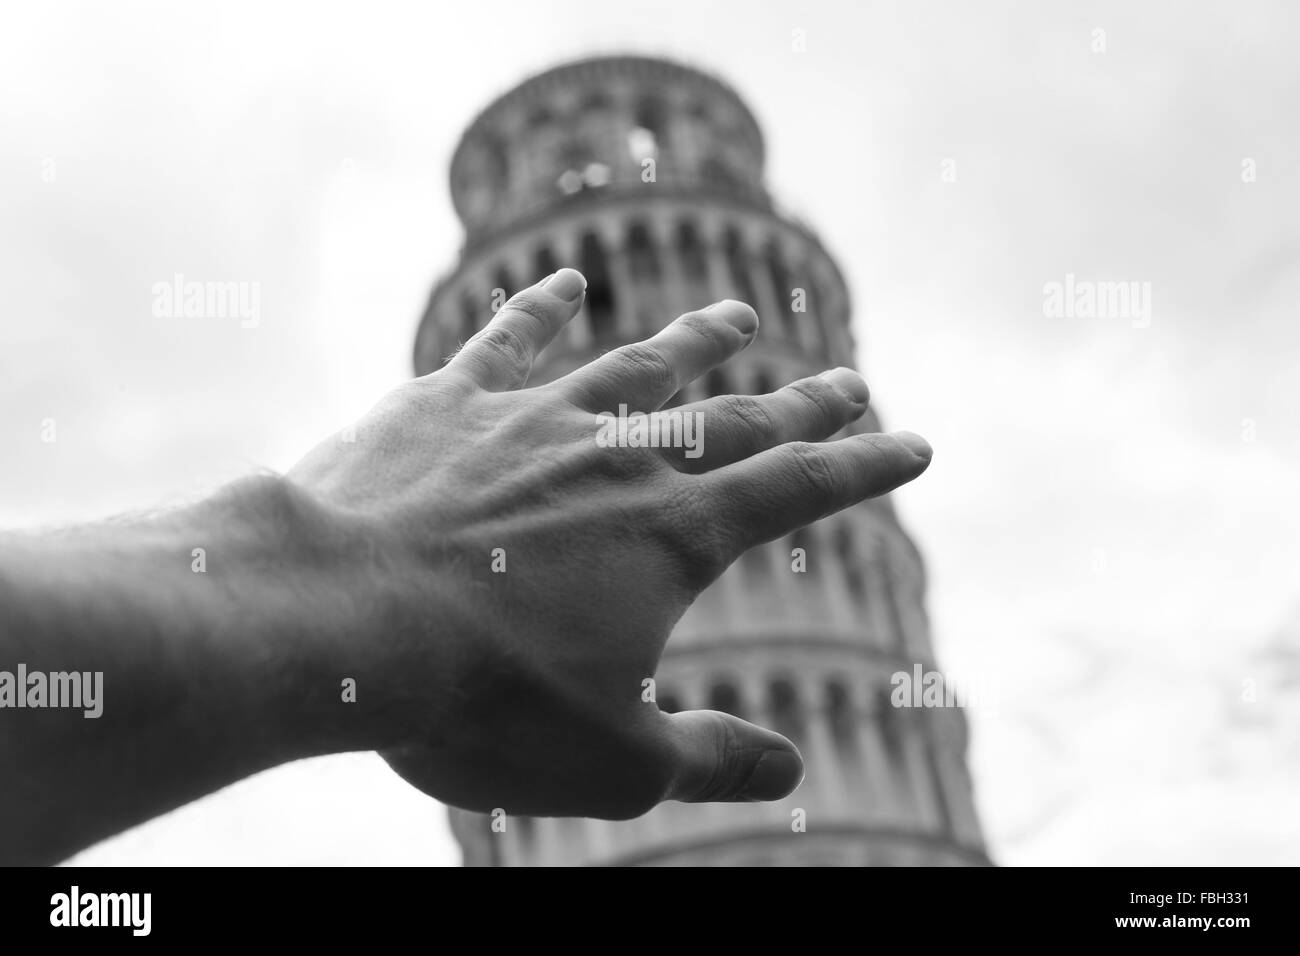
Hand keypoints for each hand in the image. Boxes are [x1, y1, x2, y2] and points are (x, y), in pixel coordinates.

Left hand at [288, 268, 933, 819]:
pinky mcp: (450, 402)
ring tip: (739, 317)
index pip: (796, 491)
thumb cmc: (478, 701)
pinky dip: (540, 308)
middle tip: (853, 379)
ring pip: (638, 365)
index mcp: (671, 537)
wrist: (339, 618)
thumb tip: (791, 767)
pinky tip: (566, 283)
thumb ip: (710, 757)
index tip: (913, 443)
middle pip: (734, 419)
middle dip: (803, 404)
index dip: (863, 469)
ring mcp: (535, 419)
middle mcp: (618, 459)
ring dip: (696, 341)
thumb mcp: (612, 760)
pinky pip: (508, 340)